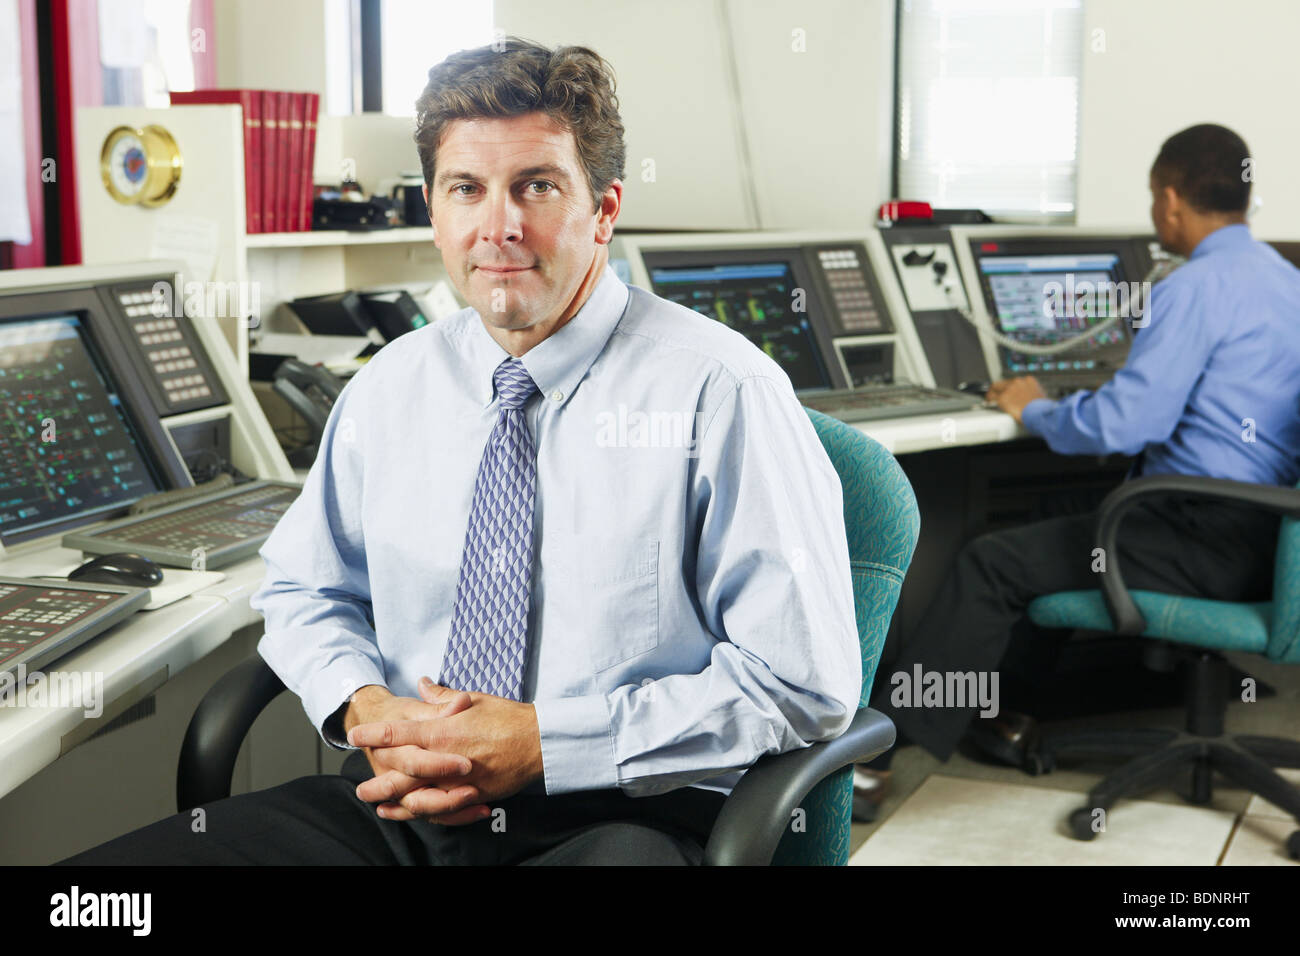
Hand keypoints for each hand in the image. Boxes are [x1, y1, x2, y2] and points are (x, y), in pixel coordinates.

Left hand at [349, 678, 544, 823]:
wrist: (539, 740)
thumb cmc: (507, 716)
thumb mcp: (474, 698)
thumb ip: (442, 696)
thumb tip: (423, 684)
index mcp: (444, 730)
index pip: (399, 733)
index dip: (374, 734)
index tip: (356, 735)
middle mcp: (446, 758)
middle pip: (402, 774)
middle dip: (378, 782)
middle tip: (360, 788)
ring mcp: (459, 780)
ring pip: (419, 798)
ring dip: (396, 803)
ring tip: (380, 806)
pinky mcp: (474, 796)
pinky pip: (444, 810)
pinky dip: (425, 814)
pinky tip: (412, 813)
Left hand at [986, 375, 1045, 423]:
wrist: (1040, 414)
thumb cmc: (1042, 409)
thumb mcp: (1040, 396)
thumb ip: (1031, 393)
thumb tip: (1026, 396)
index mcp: (1028, 380)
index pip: (1014, 381)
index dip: (1008, 387)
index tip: (1006, 390)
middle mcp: (1018, 382)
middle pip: (1003, 382)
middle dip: (998, 389)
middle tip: (994, 394)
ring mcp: (1009, 389)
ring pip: (995, 388)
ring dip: (993, 393)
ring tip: (990, 398)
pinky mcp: (1003, 398)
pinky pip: (991, 397)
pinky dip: (989, 400)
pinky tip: (987, 402)